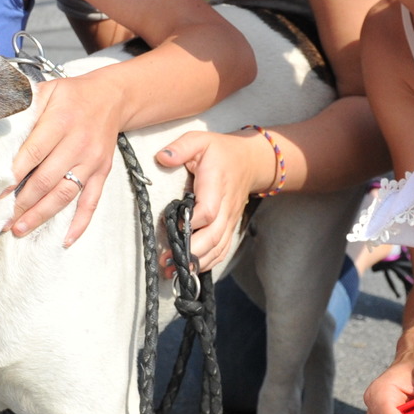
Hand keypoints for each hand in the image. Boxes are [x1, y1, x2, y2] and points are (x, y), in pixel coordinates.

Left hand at [7, 74, 126, 244]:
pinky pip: (92, 201)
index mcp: (60, 121)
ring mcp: (92, 161)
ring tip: (20, 228)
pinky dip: (80, 222)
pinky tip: (65, 239)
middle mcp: (78, 143)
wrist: (112, 97)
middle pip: (47, 179)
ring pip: (65, 194)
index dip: (14, 175)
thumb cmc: (72, 95)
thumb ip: (23, 109)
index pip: (33, 153)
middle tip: (1, 218)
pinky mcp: (102, 172)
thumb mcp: (46, 91)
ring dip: (41, 215)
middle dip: (22, 203)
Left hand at [154, 129, 263, 272]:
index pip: (207, 210)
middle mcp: (226, 206)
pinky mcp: (229, 227)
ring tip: (172, 273)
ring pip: (218, 248)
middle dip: (190, 252)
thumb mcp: (199, 140)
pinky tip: (190, 270)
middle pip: (212, 236)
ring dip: (196, 263)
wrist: (250, 161)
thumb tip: (162, 157)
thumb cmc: (220, 151)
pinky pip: (221, 250)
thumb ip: (181, 147)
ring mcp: (229, 219)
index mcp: (216, 184)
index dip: (190, 224)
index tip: (170, 228)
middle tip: (166, 263)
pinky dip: (207, 263)